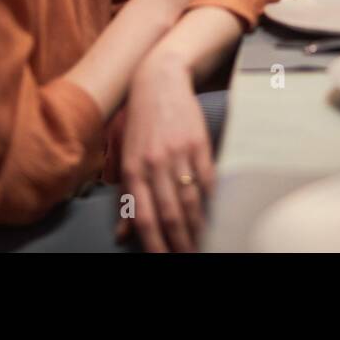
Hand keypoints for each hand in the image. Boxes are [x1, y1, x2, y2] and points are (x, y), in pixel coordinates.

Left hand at [118, 53, 214, 252]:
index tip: (164, 259)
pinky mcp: (198, 143)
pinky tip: (216, 214)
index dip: (154, 244)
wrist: (159, 80)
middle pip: (169, 213)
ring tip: (203, 243)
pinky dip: (212, 200)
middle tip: (189, 256)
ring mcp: (177, 154)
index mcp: (132, 170)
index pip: (143, 217)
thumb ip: (125, 198)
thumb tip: (122, 235)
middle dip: (180, 241)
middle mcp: (153, 164)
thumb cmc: (141, 122)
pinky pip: (207, 178)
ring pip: (190, 199)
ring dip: (198, 227)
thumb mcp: (126, 157)